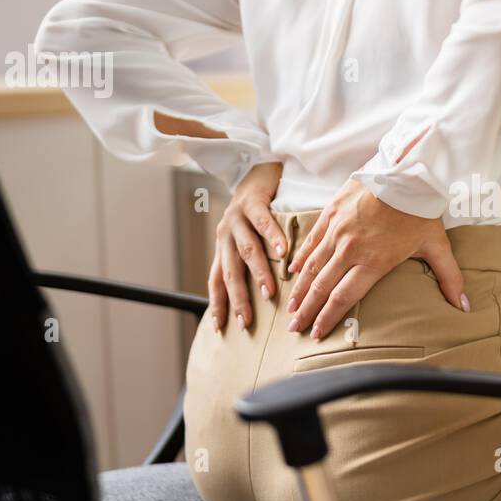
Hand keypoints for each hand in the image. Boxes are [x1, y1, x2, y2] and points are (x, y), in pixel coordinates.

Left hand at [208, 162, 286, 332]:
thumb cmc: (258, 211)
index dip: (218, 305)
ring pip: (246, 250)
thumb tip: (263, 297)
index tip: (221, 328)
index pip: (216, 282)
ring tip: (268, 292)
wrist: (257, 171)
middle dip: (237, 299)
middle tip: (247, 321)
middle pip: (229, 272)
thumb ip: (252, 263)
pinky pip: (263, 222)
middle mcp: (225, 235)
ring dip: (257, 273)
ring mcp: (236, 218)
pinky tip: (283, 252)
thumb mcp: (249, 239)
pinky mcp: (251, 202)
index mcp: (224, 248)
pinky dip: (273, 238)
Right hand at [286, 179, 466, 338]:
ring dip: (299, 290)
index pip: (344, 298)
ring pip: (311, 267)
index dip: (328, 318)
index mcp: (374, 262)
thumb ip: (449, 279)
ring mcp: (337, 231)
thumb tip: (463, 307)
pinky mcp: (331, 213)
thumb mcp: (438, 246)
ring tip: (290, 308)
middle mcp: (350, 249)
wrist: (405, 170)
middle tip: (294, 329)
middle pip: (322, 287)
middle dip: (307, 311)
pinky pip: (311, 241)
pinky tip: (293, 273)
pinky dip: (301, 259)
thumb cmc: (421, 210)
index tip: (318, 334)